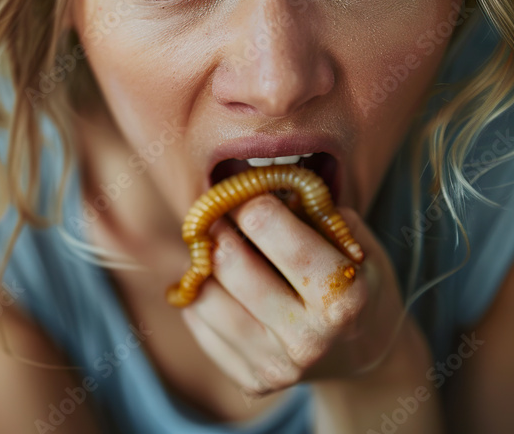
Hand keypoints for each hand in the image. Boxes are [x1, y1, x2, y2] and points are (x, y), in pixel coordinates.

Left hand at [179, 193, 415, 400]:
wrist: (365, 353)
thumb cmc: (355, 281)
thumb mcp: (353, 240)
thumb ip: (310, 210)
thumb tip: (250, 180)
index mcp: (342, 294)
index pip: (267, 225)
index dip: (248, 198)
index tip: (245, 191)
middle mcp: (310, 337)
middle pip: (227, 261)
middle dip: (219, 228)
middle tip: (223, 218)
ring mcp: (277, 366)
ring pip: (203, 294)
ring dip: (205, 266)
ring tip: (226, 256)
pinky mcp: (251, 382)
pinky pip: (196, 321)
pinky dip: (201, 296)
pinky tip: (226, 291)